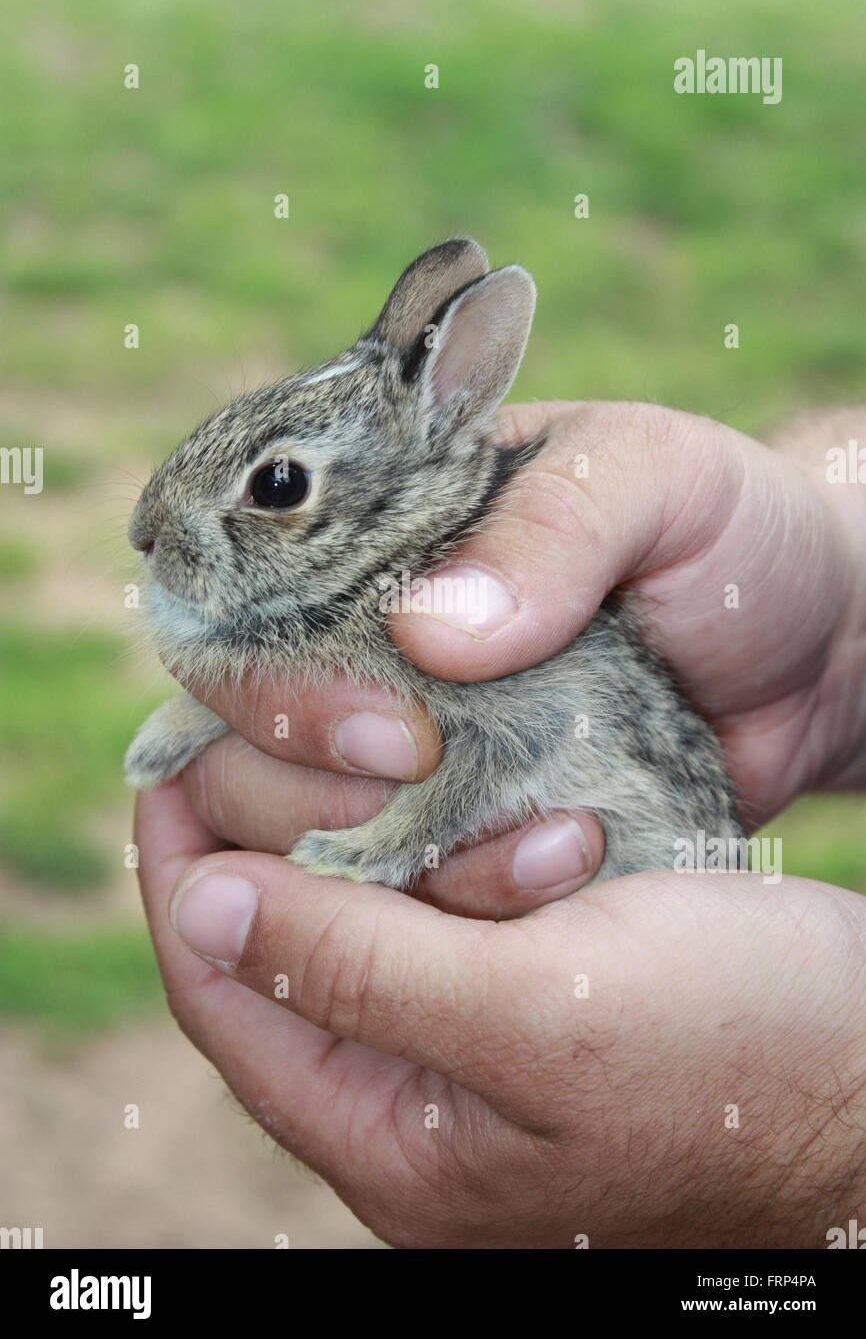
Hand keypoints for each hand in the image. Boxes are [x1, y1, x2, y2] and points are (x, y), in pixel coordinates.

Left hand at [136, 781, 865, 1248]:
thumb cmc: (742, 1057)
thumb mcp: (541, 1013)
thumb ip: (359, 970)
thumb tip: (201, 906)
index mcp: (393, 1137)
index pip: (223, 990)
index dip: (182, 868)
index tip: (173, 753)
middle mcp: (419, 1109)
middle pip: (292, 951)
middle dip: (318, 840)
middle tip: (363, 748)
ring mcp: (480, 1062)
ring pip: (380, 923)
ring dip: (411, 839)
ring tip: (471, 783)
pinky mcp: (539, 1011)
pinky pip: (457, 918)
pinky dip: (471, 851)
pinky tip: (524, 811)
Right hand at [179, 400, 865, 882]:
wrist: (820, 654)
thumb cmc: (730, 537)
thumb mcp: (655, 480)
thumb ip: (550, 527)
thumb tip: (426, 632)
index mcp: (375, 530)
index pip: (237, 595)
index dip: (264, 674)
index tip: (390, 726)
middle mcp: (364, 639)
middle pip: (233, 723)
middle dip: (307, 770)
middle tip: (430, 765)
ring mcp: (406, 739)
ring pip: (294, 818)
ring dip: (385, 847)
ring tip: (542, 838)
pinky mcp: (459, 819)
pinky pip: (393, 876)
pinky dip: (448, 894)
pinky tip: (554, 867)